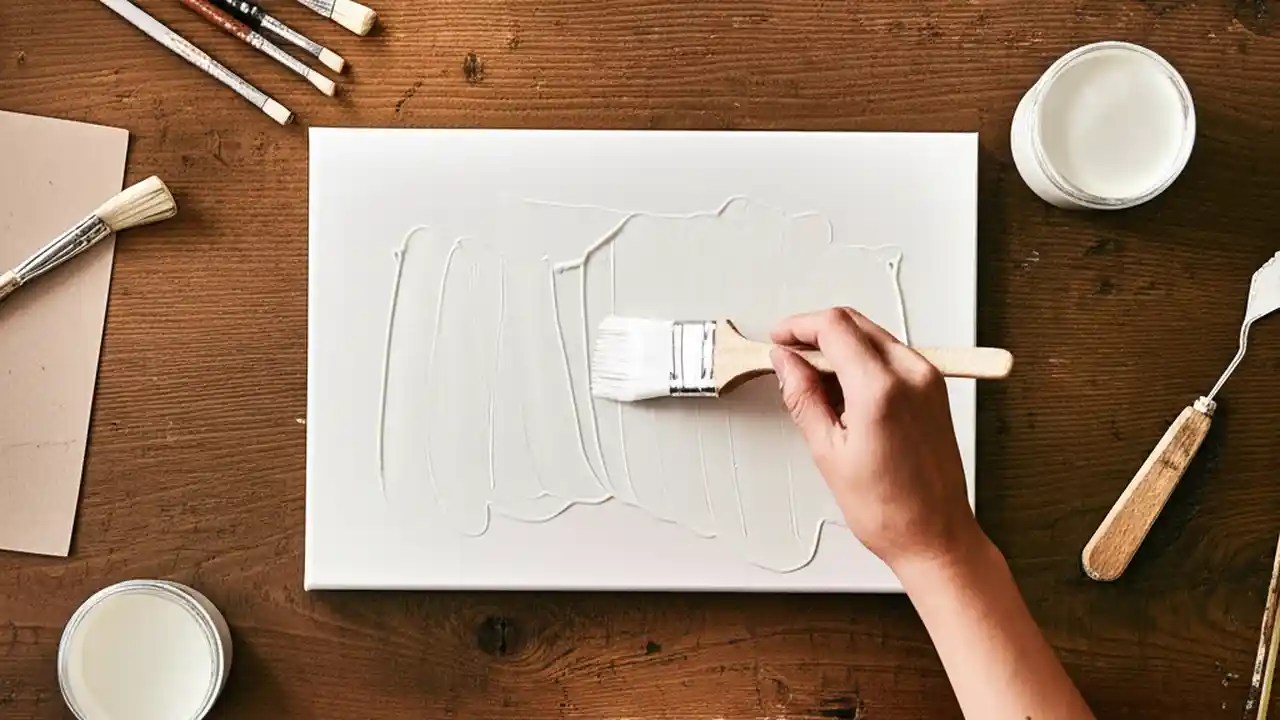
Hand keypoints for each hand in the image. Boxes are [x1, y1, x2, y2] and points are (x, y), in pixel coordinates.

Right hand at [770, 308, 980, 570]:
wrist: (935, 535)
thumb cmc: (889, 509)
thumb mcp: (828, 451)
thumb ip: (803, 396)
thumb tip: (786, 362)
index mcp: (881, 389)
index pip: (834, 327)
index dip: (799, 327)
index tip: (780, 339)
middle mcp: (911, 375)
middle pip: (855, 323)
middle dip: (817, 333)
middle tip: (789, 359)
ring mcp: (928, 379)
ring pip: (873, 336)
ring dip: (840, 347)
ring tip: (814, 384)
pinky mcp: (934, 389)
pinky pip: (891, 355)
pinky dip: (862, 361)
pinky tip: (844, 391)